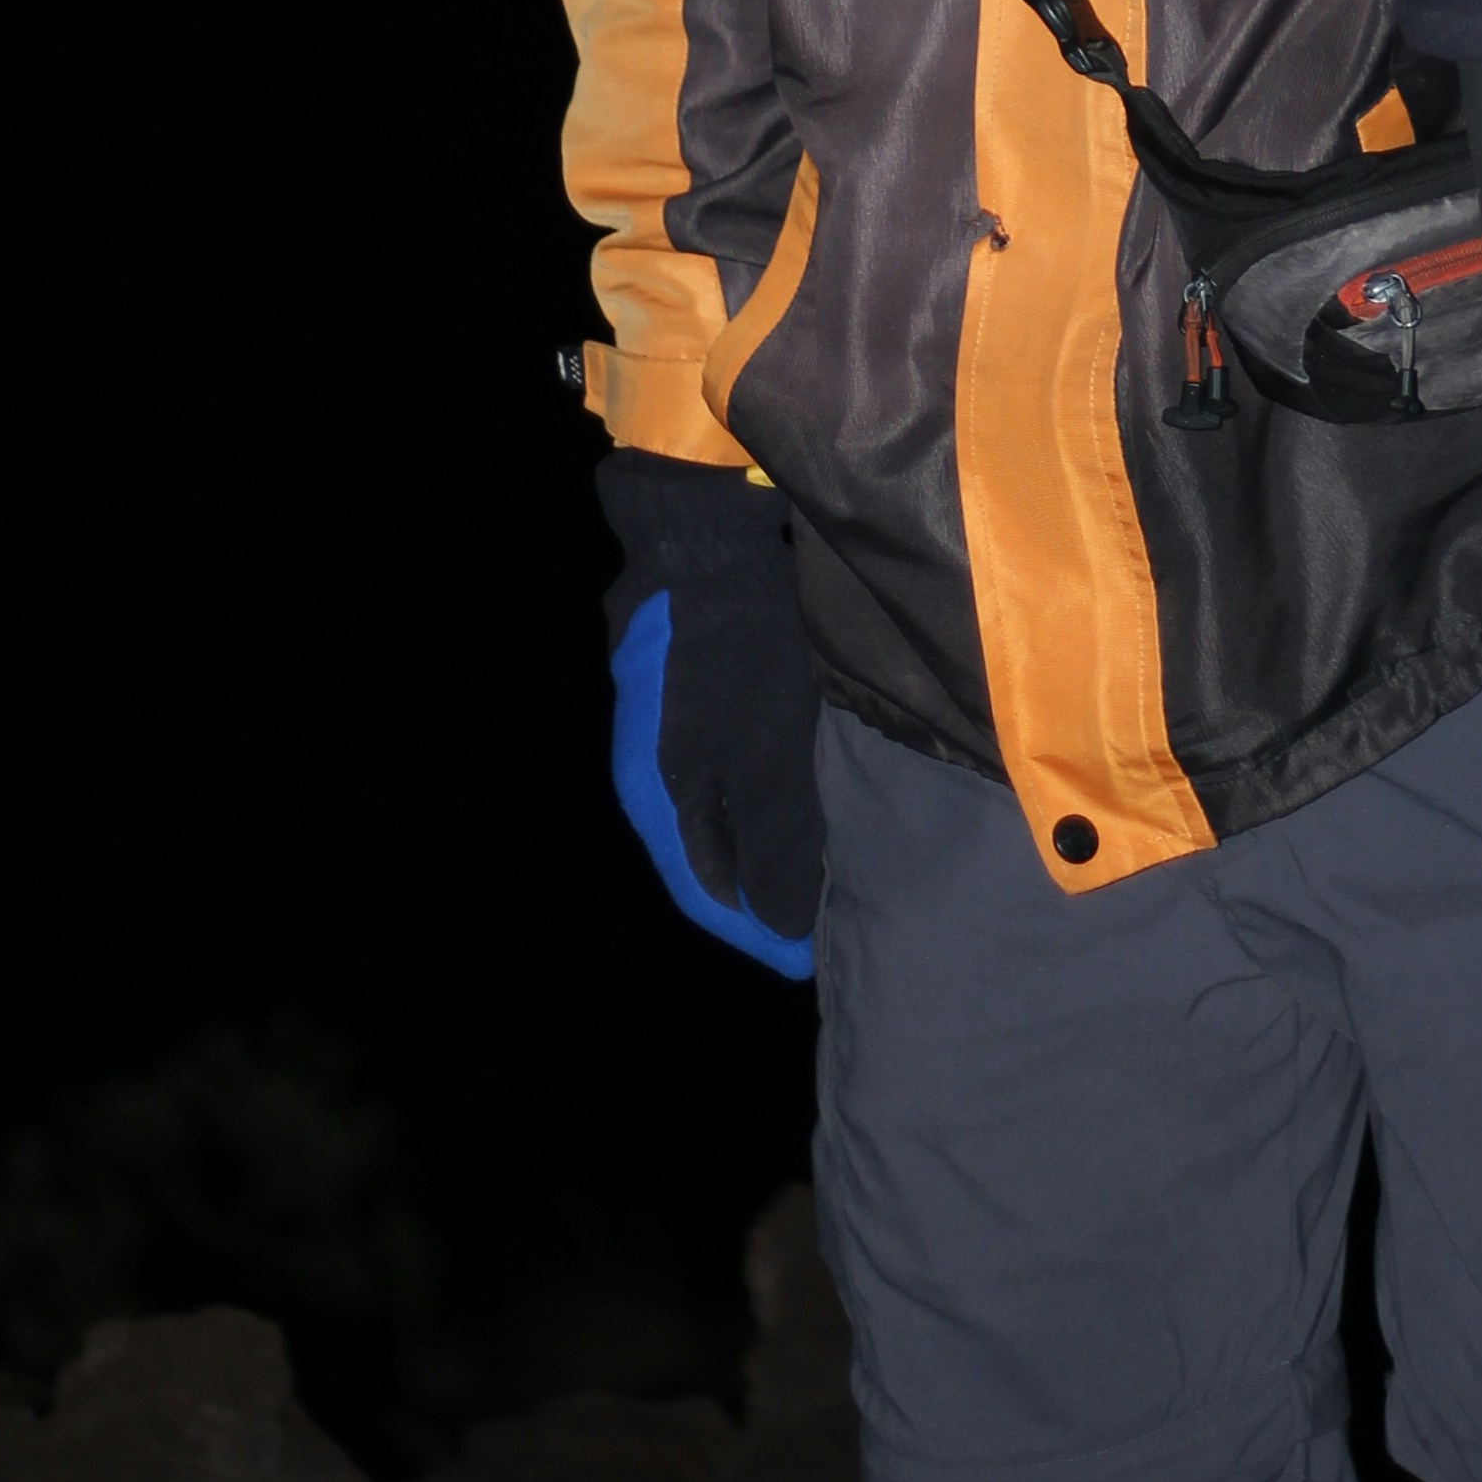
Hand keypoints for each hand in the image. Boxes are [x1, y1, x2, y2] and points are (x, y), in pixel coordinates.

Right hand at [599, 453, 824, 976]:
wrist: (713, 521)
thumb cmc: (741, 641)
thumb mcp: (766, 752)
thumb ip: (772, 844)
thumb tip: (778, 929)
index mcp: (657, 788)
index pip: (704, 885)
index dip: (755, 927)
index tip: (805, 959)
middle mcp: (655, 757)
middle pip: (711, 846)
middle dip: (762, 887)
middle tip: (822, 918)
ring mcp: (675, 711)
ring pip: (724, 798)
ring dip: (768, 836)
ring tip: (826, 863)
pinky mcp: (704, 673)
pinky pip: (735, 754)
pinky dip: (770, 785)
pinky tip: (810, 784)